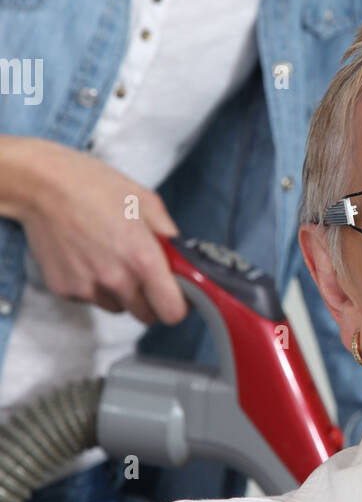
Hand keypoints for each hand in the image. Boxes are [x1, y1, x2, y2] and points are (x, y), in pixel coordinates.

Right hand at [14, 140, 188, 325]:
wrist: (41, 185)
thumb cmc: (94, 186)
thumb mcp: (146, 201)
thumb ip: (169, 236)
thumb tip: (181, 259)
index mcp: (143, 259)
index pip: (172, 312)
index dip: (178, 305)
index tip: (176, 294)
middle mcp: (116, 280)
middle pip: (145, 315)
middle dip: (150, 299)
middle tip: (143, 273)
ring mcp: (87, 288)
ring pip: (117, 307)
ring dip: (120, 293)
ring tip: (108, 257)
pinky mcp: (64, 289)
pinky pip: (90, 297)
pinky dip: (93, 285)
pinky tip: (86, 256)